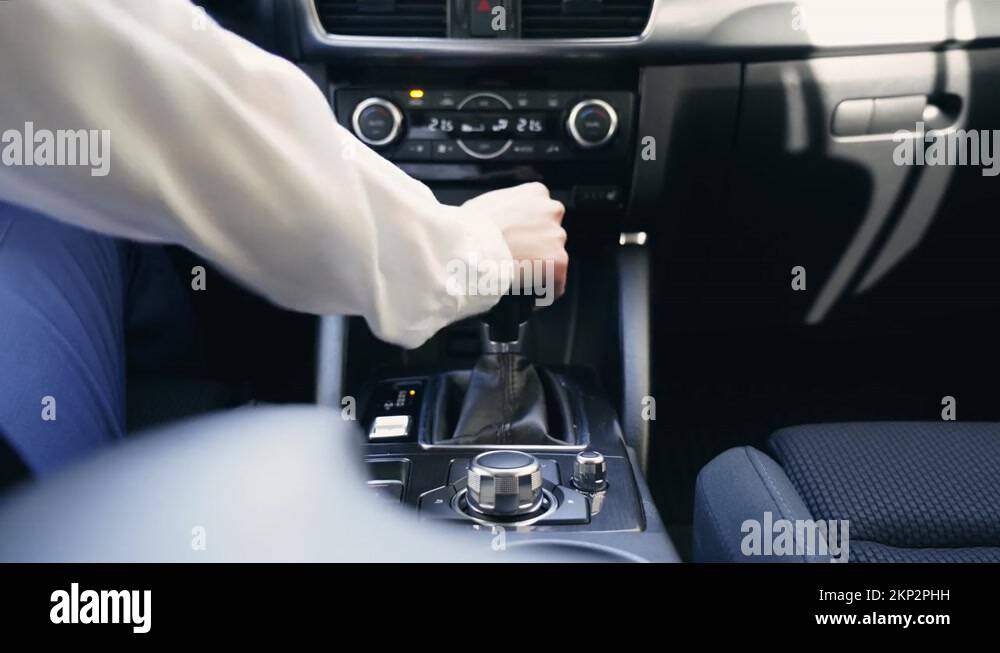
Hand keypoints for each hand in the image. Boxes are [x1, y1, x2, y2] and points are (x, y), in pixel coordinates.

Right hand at [463, 183, 567, 298]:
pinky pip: (556, 284)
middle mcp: (552, 210)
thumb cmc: (469, 227)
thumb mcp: (490, 204)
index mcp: (536, 193)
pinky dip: (544, 293)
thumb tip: (504, 228)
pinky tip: (528, 297)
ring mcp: (557, 236)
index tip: (519, 247)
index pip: (542, 216)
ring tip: (518, 281)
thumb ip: (507, 212)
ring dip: (540, 270)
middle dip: (536, 250)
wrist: (469, 246)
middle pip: (550, 236)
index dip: (530, 235)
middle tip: (516, 264)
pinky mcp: (558, 261)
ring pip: (553, 259)